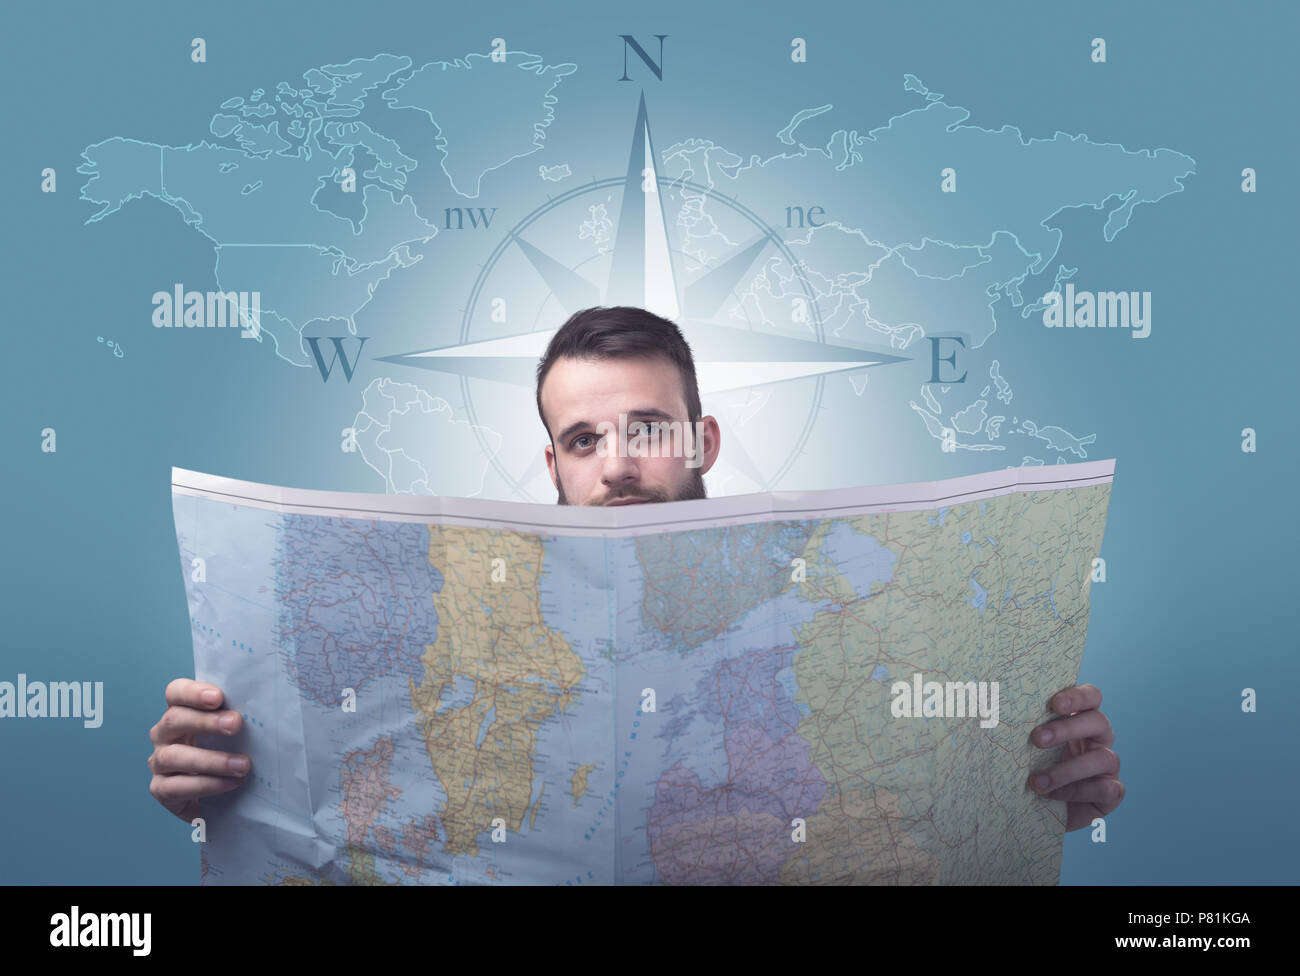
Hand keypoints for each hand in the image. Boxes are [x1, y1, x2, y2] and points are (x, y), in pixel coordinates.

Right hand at [148, 679, 249, 821]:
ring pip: (173, 756)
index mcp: (180, 712)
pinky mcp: (160, 789)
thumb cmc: (225, 752)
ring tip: (243, 765)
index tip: (218, 697)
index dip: (193, 692)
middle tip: (236, 724)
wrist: (212, 797)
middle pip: (174, 720)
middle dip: (206, 721)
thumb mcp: (231, 732)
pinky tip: (231, 783)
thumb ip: (237, 718)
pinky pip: (176, 787)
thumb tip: (266, 708)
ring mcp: (158, 762)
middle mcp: (163, 734)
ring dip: (212, 760)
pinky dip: (207, 784)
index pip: (176, 693)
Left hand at [1028, 683, 1123, 831]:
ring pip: (1104, 758)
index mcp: (1080, 719)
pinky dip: (1078, 791)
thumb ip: (1017, 725)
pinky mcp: (1112, 792)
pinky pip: (1107, 788)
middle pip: (1098, 722)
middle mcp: (1098, 739)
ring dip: (1068, 769)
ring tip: (1036, 781)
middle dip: (1067, 729)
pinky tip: (1052, 796)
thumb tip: (982, 706)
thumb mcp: (1023, 745)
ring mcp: (1108, 766)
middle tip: (1036, 739)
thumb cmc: (1028, 767)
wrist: (1039, 809)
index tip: (1054, 703)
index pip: (1092, 697)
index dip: (1078, 696)